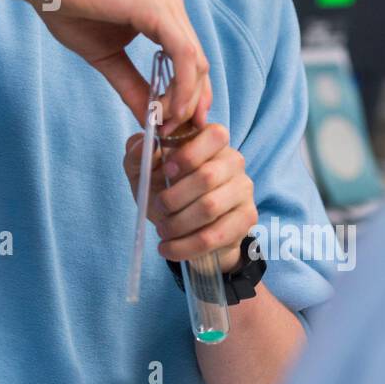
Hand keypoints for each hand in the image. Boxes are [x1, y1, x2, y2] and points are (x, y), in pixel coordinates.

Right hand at [33, 0, 211, 133]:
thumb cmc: (68, 8)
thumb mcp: (106, 57)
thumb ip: (131, 85)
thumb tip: (148, 119)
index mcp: (162, 14)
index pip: (190, 62)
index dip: (188, 98)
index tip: (173, 127)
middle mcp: (172, 6)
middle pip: (199, 65)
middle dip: (191, 105)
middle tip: (173, 135)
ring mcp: (168, 5)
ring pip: (196, 62)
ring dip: (186, 101)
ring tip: (165, 126)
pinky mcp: (158, 9)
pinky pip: (183, 54)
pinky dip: (180, 87)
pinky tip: (165, 109)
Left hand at [123, 122, 257, 270]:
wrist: (183, 229)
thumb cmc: (163, 190)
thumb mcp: (142, 171)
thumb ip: (137, 153)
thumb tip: (146, 141)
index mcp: (210, 140)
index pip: (214, 135)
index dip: (189, 154)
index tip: (166, 170)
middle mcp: (233, 161)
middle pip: (207, 176)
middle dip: (174, 197)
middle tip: (158, 207)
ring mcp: (243, 189)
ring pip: (210, 207)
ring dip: (178, 223)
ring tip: (162, 230)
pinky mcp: (246, 218)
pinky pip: (215, 235)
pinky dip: (186, 245)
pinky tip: (169, 248)